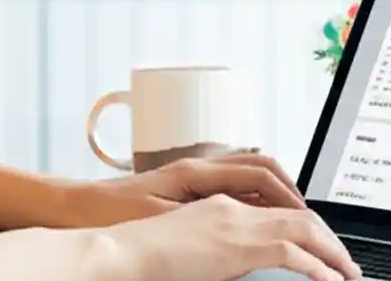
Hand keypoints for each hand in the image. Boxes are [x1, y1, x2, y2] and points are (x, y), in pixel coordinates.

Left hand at [72, 153, 306, 226]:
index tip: (307, 218)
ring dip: (275, 193)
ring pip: (249, 173)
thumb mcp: (163, 220)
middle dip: (292, 192)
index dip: (289, 197)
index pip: (259, 175)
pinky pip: (233, 184)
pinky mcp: (186, 186)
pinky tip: (259, 218)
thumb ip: (205, 221)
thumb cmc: (112, 213)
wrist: (78, 208)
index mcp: (197, 171)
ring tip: (294, 219)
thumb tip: (245, 225)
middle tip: (312, 220)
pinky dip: (255, 197)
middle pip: (262, 167)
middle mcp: (199, 166)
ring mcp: (193, 174)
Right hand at [104, 194, 362, 280]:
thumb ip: (219, 250)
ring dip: (331, 252)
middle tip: (346, 265)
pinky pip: (291, 252)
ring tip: (347, 273)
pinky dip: (317, 266)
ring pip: (303, 229)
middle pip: (298, 216)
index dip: (308, 230)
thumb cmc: (142, 255)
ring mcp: (236, 222)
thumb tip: (236, 267)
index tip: (324, 251)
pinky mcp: (235, 244)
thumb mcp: (188, 246)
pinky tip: (329, 280)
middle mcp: (233, 207)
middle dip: (329, 240)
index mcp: (221, 206)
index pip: (278, 212)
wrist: (120, 252)